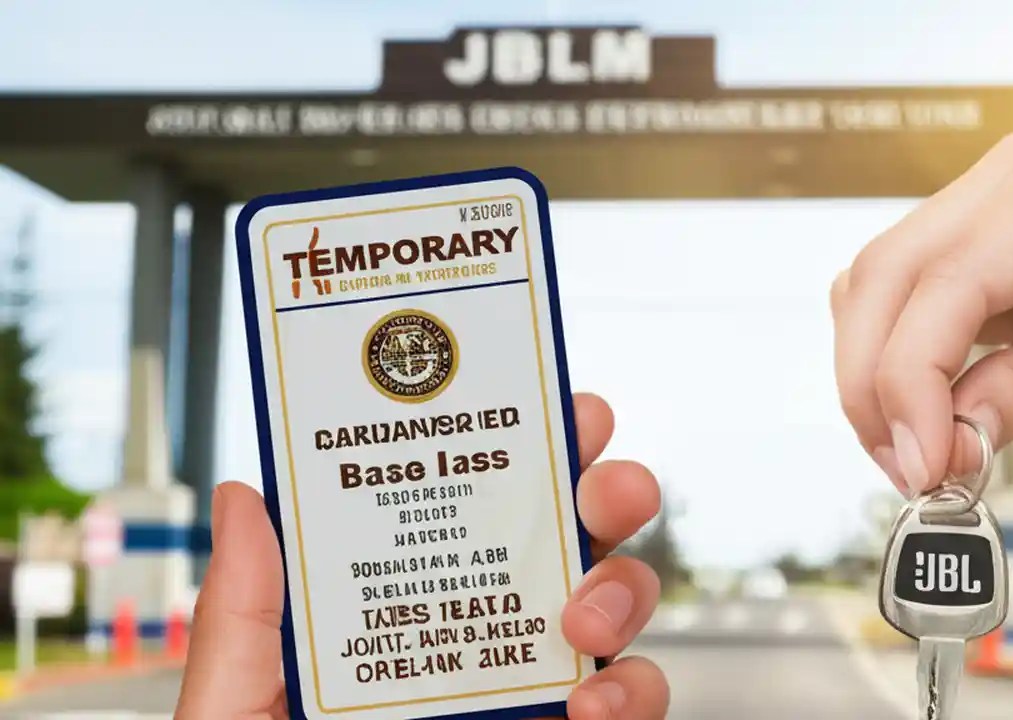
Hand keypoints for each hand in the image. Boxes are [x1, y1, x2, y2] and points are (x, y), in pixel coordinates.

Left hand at [175, 393, 668, 718]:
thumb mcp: (234, 708)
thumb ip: (243, 611)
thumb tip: (247, 496)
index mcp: (401, 602)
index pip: (465, 500)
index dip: (517, 439)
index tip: (545, 401)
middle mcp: (479, 635)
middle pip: (567, 532)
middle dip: (606, 485)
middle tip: (602, 483)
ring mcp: (535, 694)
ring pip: (621, 606)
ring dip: (627, 585)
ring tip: (584, 616)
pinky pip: (637, 704)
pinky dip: (636, 692)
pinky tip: (592, 704)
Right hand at [830, 127, 1012, 496]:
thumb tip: (939, 448)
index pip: (947, 279)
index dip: (912, 378)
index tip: (920, 461)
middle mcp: (1012, 178)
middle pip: (887, 275)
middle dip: (876, 381)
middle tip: (905, 467)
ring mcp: (989, 209)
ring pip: (879, 288)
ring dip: (876, 375)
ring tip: (916, 453)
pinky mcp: (982, 252)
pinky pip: (906, 303)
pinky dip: (898, 364)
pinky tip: (925, 418)